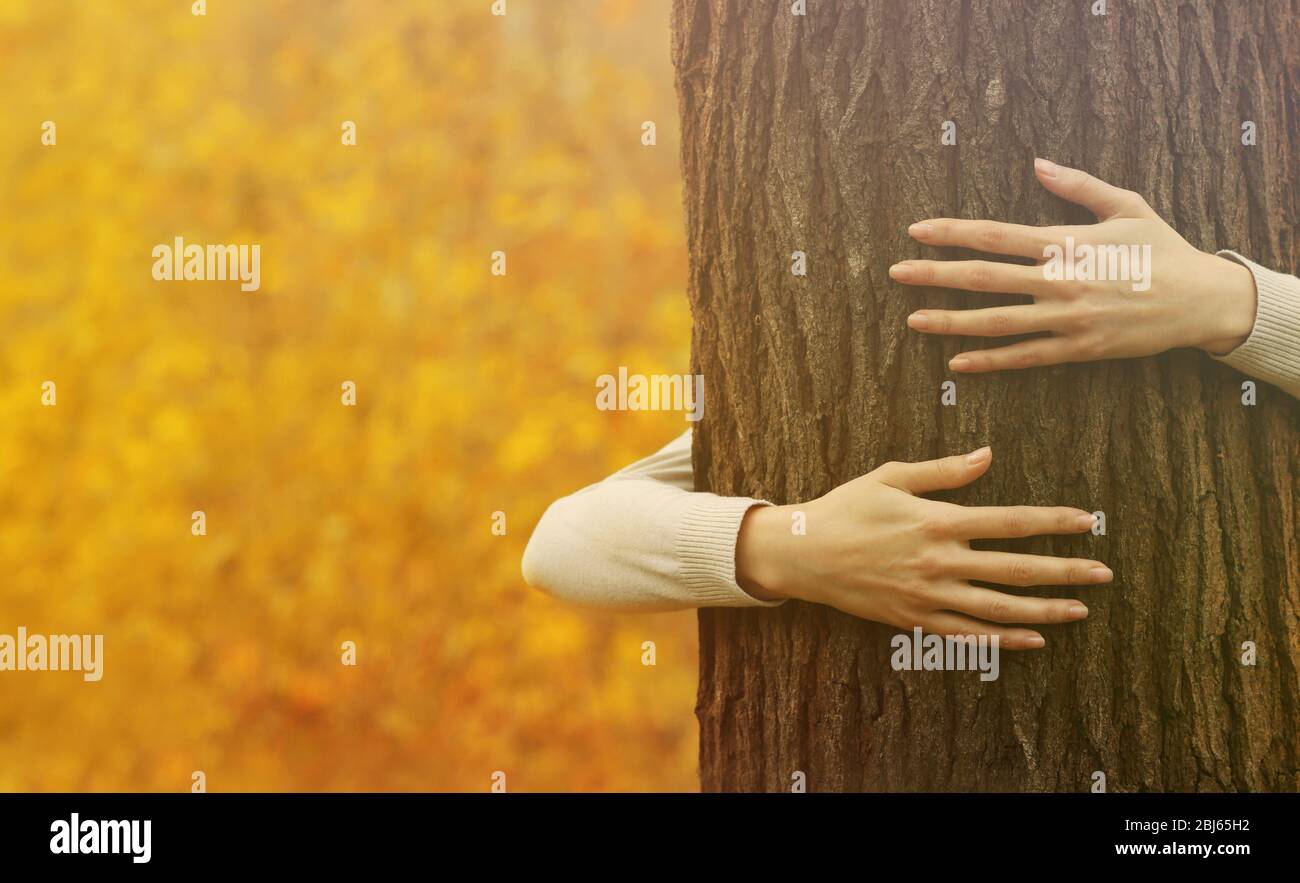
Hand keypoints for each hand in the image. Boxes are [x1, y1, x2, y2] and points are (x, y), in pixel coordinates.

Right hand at [734, 446, 1111, 649]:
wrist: (802, 554)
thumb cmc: (846, 508)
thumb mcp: (891, 477)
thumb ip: (944, 471)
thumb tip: (988, 455)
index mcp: (937, 521)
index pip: (1010, 521)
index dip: (1053, 520)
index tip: (1088, 520)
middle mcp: (939, 561)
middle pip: (1015, 569)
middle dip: (1064, 571)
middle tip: (1104, 574)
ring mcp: (928, 595)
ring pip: (999, 608)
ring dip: (1044, 610)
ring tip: (1080, 611)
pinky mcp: (914, 620)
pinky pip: (967, 634)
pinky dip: (1003, 639)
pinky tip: (1035, 640)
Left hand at [889, 158, 1258, 372]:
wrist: (1200, 300)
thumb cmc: (1162, 248)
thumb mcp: (1126, 205)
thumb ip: (1077, 186)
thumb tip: (1037, 163)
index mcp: (1066, 243)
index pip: (995, 235)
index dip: (951, 233)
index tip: (917, 231)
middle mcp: (1060, 281)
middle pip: (984, 278)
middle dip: (935, 275)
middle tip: (896, 273)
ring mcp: (1066, 318)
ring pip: (996, 322)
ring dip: (950, 321)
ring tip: (913, 320)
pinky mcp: (1077, 349)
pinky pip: (1024, 357)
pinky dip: (989, 361)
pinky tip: (956, 363)